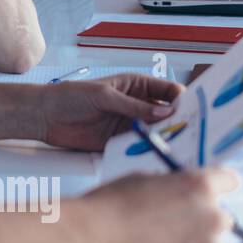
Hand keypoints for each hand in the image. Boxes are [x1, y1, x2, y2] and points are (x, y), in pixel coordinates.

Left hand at [37, 73, 183, 151]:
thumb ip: (134, 106)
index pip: (170, 91)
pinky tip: (157, 157)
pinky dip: (149, 151)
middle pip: (168, 114)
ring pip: (157, 132)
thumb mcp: (104, 97)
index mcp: (137, 86)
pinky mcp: (121, 141)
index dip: (184, 100)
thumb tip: (165, 111)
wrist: (46, 116)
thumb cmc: (71, 96)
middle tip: (192, 133)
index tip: (196, 111)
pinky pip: (140, 146)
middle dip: (180, 122)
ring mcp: (131, 124)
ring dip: (166, 139)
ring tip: (179, 148)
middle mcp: (138, 105)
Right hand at [71, 168, 239, 242]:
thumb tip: (181, 191)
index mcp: (199, 186)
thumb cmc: (110, 206)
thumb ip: (172, 183)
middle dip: (202, 217)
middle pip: (222, 215)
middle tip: (174, 223)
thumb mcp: (142, 179)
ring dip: (196, 241)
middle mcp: (212, 215)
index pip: (228, 180)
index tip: (215, 191)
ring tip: (162, 242)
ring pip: (213, 242)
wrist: (93, 241)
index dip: (218, 184)